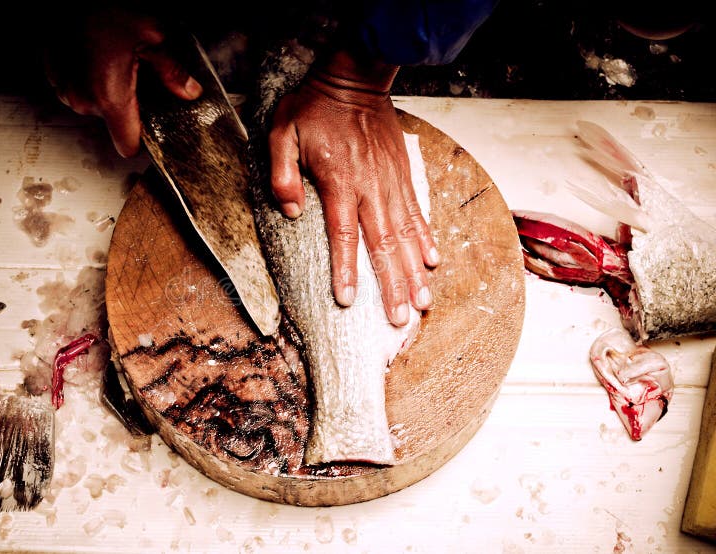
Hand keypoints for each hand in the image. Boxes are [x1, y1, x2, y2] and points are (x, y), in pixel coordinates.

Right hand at [43, 7, 201, 156]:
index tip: (151, 124)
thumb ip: (172, 70)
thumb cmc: (102, 5)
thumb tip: (190, 91)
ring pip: (95, 104)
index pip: (127, 146)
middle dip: (127, 102)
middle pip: (114, 121)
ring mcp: (64, 88)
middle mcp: (83, 99)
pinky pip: (77, 88)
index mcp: (110, 97)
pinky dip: (88, 76)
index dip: (142, 139)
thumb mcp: (151, 35)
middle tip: (134, 70)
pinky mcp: (53, 74)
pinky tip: (95, 52)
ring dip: (106, 89)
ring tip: (112, 57)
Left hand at [269, 50, 439, 325]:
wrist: (354, 78)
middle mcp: (371, 189)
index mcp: (340, 183)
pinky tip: (433, 262)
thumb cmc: (314, 108)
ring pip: (406, 235)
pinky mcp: (403, 176)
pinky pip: (418, 213)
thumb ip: (283, 174)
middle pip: (383, 245)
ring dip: (414, 271)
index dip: (346, 269)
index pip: (343, 235)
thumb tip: (291, 212)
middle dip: (392, 285)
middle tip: (399, 319)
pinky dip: (426, 239)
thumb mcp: (282, 133)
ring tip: (422, 302)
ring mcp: (391, 183)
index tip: (348, 300)